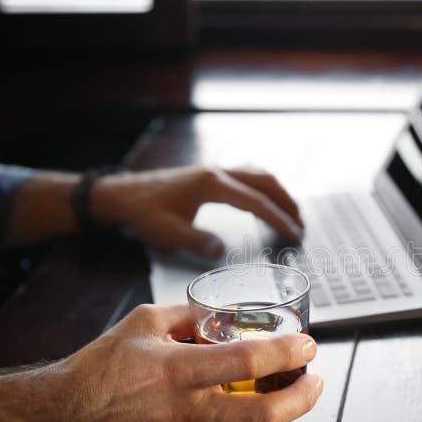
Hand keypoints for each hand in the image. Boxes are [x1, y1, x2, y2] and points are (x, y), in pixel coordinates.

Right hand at [0, 304, 322, 421]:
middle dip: (303, 396)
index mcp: (178, 371)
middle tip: (313, 380)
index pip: (250, 362)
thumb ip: (189, 314)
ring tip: (281, 397)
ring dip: (276, 417)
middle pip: (266, 414)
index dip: (288, 352)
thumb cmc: (100, 367)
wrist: (64, 417)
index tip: (308, 345)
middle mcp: (186, 412)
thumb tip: (221, 310)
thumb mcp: (143, 322)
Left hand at [92, 166, 303, 257]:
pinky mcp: (210, 174)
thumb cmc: (141, 212)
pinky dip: (263, 187)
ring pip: (258, 174)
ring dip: (278, 191)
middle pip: (265, 181)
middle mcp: (217, 172)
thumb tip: (221, 251)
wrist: (120, 194)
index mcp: (211, 185)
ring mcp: (214, 170)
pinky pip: (247, 175)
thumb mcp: (167, 232)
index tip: (294, 234)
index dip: (278, 218)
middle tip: (301, 224)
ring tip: (291, 212)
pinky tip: (265, 199)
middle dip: (287, 201)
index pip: (255, 201)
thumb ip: (196, 241)